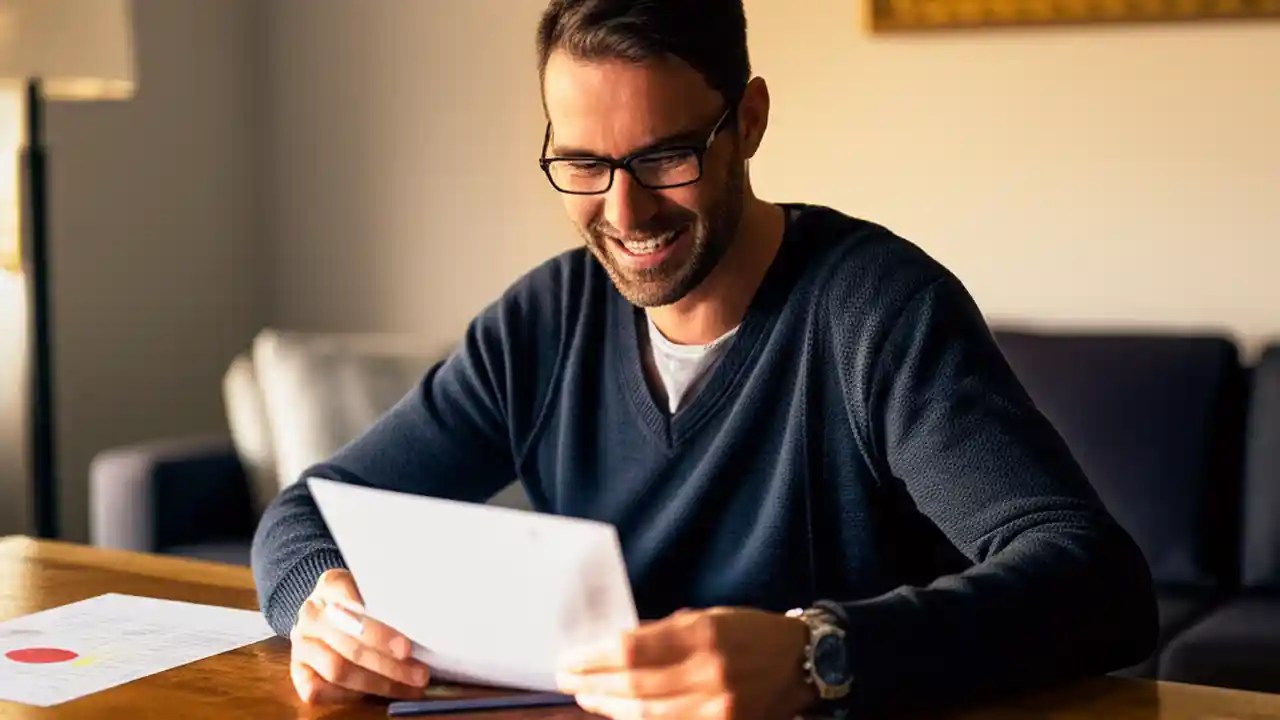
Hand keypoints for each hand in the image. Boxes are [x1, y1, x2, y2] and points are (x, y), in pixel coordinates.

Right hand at [289, 568, 430, 702]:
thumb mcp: (373, 590)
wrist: (326, 610)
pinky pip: (317, 689)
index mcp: (331, 585)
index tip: (405, 648)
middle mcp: (311, 613)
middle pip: (349, 643)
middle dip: (387, 663)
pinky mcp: (297, 669)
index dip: (378, 630)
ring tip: (409, 687)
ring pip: (337, 669)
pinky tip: (374, 694)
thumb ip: (389, 603)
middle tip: (418, 673)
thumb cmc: (361, 601)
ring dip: (377, 682)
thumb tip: (425, 625)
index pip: (353, 606)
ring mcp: (301, 643)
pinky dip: (347, 695)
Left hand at [556, 607, 817, 719]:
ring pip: (648, 714)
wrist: (802, 663)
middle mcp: (710, 672)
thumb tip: (615, 644)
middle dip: (594, 683)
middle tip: (567, 680)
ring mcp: (718, 706)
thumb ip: (664, 632)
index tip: (570, 657)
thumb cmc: (751, 634)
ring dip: (611, 707)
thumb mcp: (709, 618)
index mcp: (703, 635)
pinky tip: (621, 715)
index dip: (594, 657)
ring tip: (586, 698)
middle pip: (635, 685)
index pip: (632, 648)